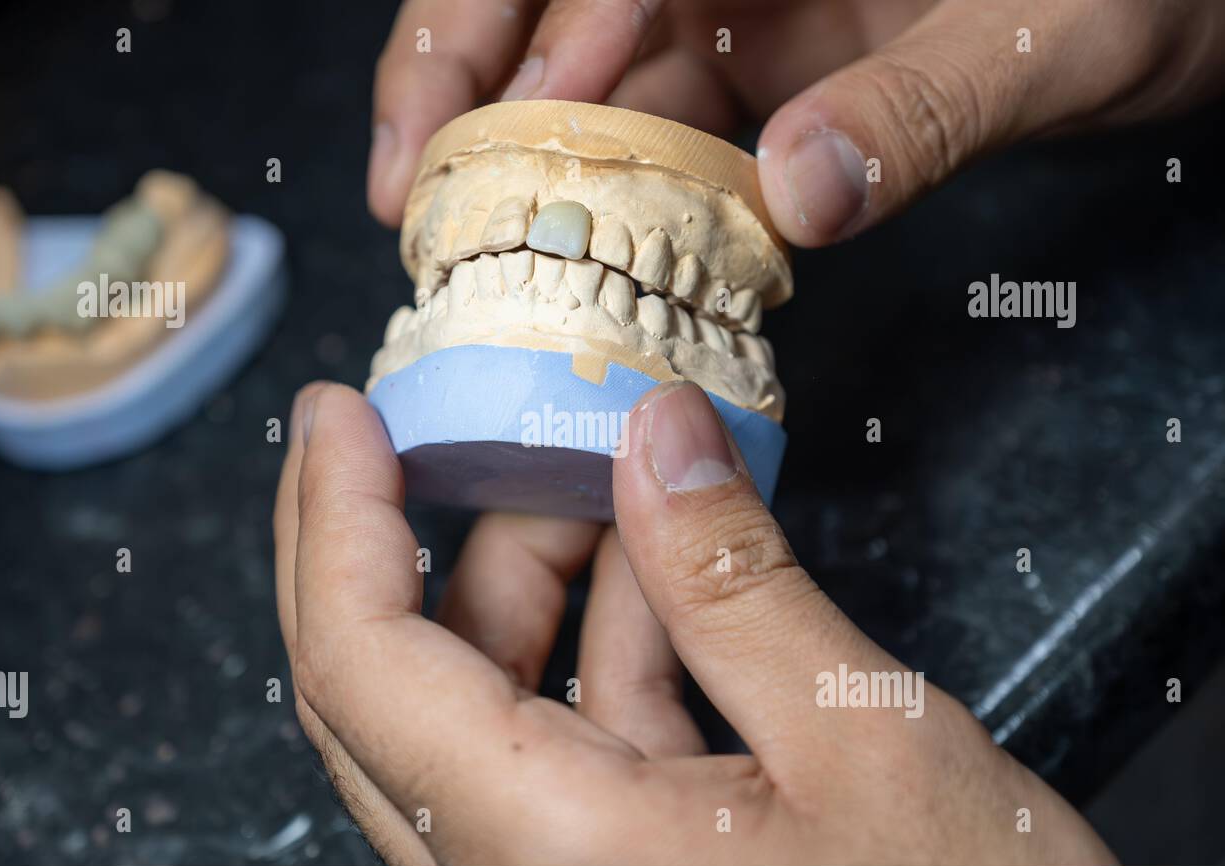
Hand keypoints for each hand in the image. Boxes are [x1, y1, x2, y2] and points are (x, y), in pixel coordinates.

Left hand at [273, 380, 1115, 863]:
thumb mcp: (862, 739)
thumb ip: (738, 582)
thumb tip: (659, 435)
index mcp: (547, 848)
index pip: (361, 664)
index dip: (331, 521)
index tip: (340, 415)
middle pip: (393, 680)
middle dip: (423, 534)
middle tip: (471, 426)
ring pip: (483, 702)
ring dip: (536, 577)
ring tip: (611, 481)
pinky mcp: (615, 865)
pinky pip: (565, 735)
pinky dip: (603, 637)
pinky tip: (661, 566)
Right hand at [367, 0, 1224, 245]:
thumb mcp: (1049, 32)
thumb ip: (924, 108)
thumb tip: (796, 194)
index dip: (506, 34)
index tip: (458, 139)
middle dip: (465, 85)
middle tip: (407, 196)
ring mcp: (750, 8)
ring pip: (597, 70)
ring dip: (531, 156)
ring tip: (473, 242)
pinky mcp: (772, 73)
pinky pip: (670, 128)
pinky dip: (625, 191)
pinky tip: (594, 249)